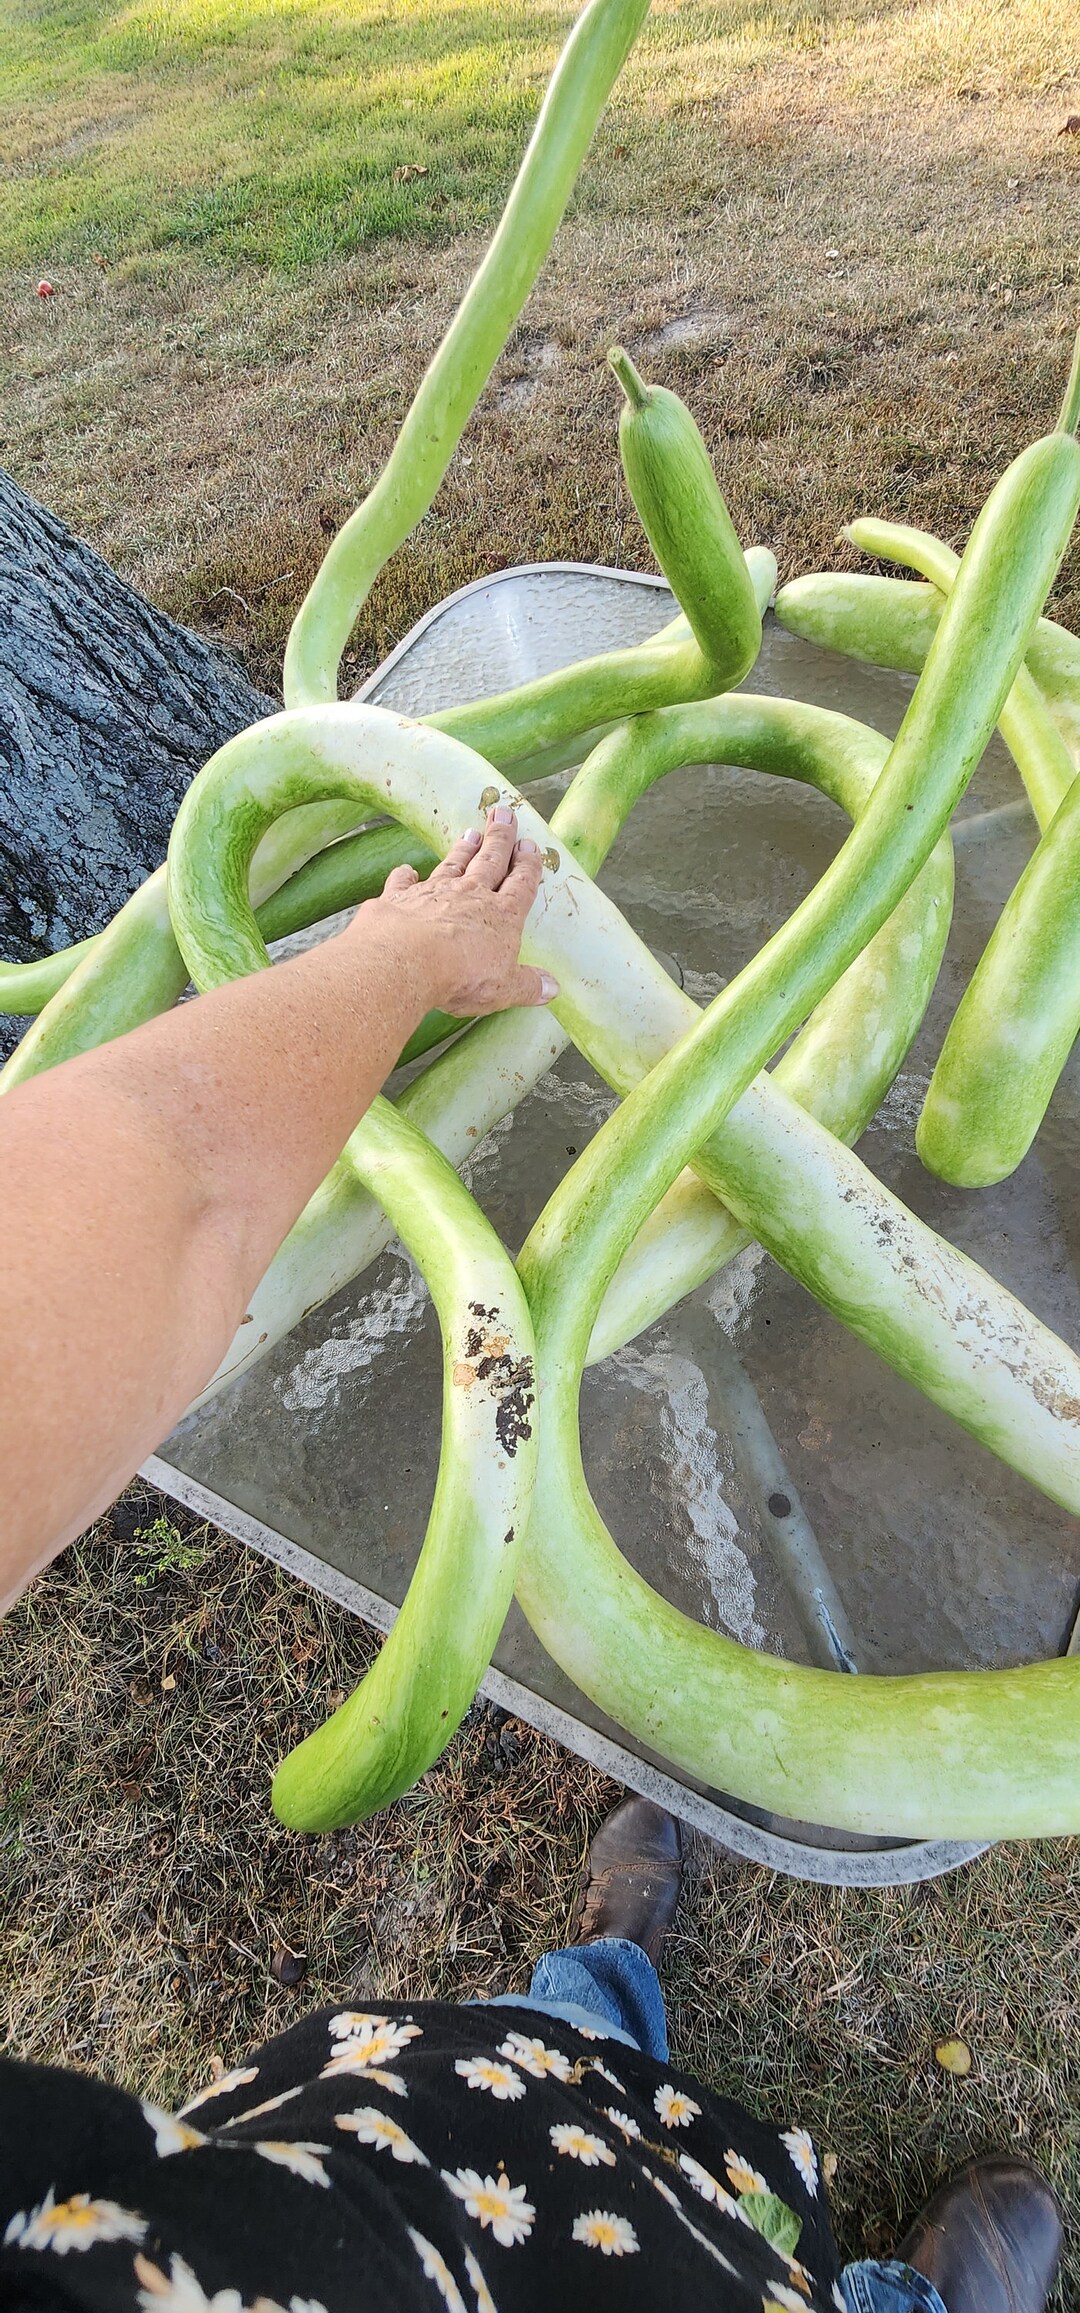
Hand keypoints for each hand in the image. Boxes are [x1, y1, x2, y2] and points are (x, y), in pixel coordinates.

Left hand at [348, 803, 559, 1018]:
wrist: (405, 960)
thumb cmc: (462, 976)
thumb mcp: (504, 988)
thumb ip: (528, 986)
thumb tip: (552, 990)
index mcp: (502, 916)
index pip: (521, 884)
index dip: (527, 865)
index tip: (530, 845)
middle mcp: (471, 896)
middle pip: (490, 861)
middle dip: (500, 838)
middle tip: (504, 813)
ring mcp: (435, 893)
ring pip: (453, 864)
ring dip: (464, 848)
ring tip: (471, 831)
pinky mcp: (400, 898)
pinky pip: (404, 882)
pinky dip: (405, 875)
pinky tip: (406, 869)